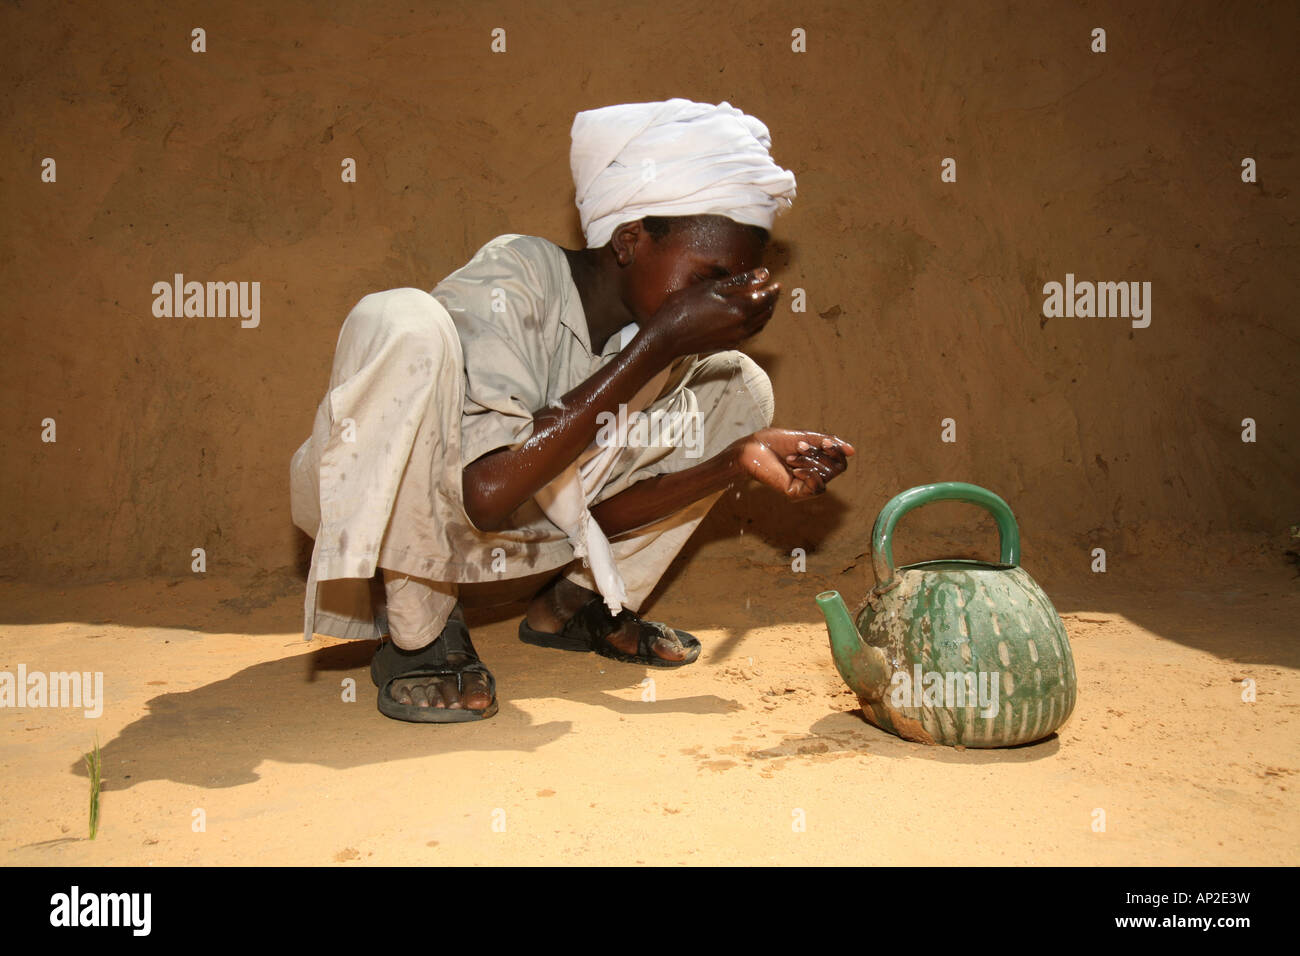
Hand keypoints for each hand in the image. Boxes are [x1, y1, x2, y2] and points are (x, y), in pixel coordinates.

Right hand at [642, 268, 780, 358]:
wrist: (667, 336)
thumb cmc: (685, 307)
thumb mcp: (712, 287)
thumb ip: (741, 281)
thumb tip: (765, 274)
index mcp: (740, 309)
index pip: (766, 299)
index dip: (773, 290)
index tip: (777, 283)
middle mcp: (742, 327)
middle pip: (766, 313)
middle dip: (772, 302)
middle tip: (774, 292)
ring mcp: (735, 338)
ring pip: (759, 326)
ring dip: (765, 314)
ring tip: (765, 303)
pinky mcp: (727, 345)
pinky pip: (749, 334)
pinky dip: (755, 324)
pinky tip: (749, 318)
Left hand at [731, 428, 854, 498]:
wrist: (752, 449)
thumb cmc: (775, 442)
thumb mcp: (806, 438)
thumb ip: (828, 444)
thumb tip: (852, 451)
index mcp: (815, 463)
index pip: (839, 462)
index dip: (836, 451)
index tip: (824, 441)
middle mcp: (812, 476)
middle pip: (837, 469)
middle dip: (821, 454)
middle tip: (800, 447)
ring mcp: (804, 486)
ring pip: (827, 477)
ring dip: (811, 462)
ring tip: (792, 456)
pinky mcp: (796, 494)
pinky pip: (817, 488)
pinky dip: (809, 474)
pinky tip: (794, 469)